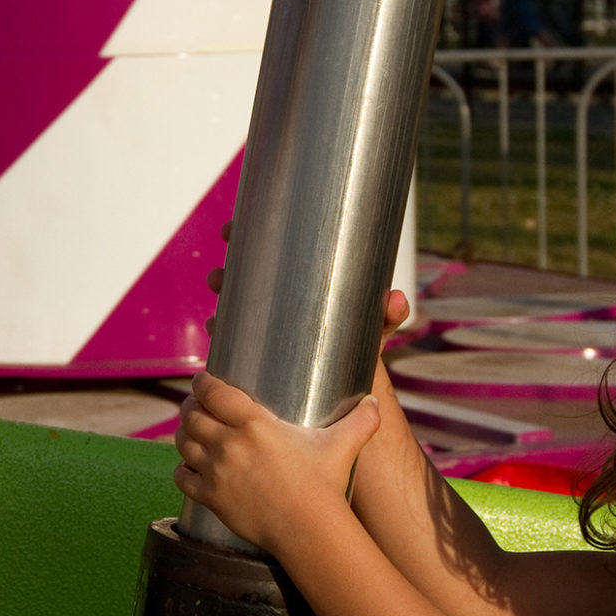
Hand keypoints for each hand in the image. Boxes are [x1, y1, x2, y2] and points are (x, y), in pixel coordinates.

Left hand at [174, 371, 380, 554]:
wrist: (308, 529)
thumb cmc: (324, 485)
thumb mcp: (342, 446)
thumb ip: (360, 421)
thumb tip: (375, 402)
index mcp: (254, 424)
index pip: (214, 392)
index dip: (203, 383)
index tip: (202, 380)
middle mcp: (229, 444)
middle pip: (193, 415)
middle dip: (191, 407)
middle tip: (196, 405)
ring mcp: (216, 472)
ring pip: (184, 443)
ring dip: (184, 434)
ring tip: (190, 431)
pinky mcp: (211, 497)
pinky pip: (183, 477)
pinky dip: (182, 468)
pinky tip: (190, 466)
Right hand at [202, 218, 410, 349]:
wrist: (349, 388)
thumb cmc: (361, 346)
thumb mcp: (374, 330)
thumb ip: (387, 316)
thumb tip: (398, 300)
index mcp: (300, 283)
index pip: (268, 251)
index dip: (247, 235)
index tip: (233, 228)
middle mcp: (279, 302)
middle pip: (244, 277)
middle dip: (227, 270)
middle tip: (222, 267)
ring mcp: (266, 328)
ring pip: (235, 306)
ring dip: (221, 298)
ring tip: (218, 298)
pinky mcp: (259, 357)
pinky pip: (234, 342)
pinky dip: (224, 333)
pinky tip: (217, 328)